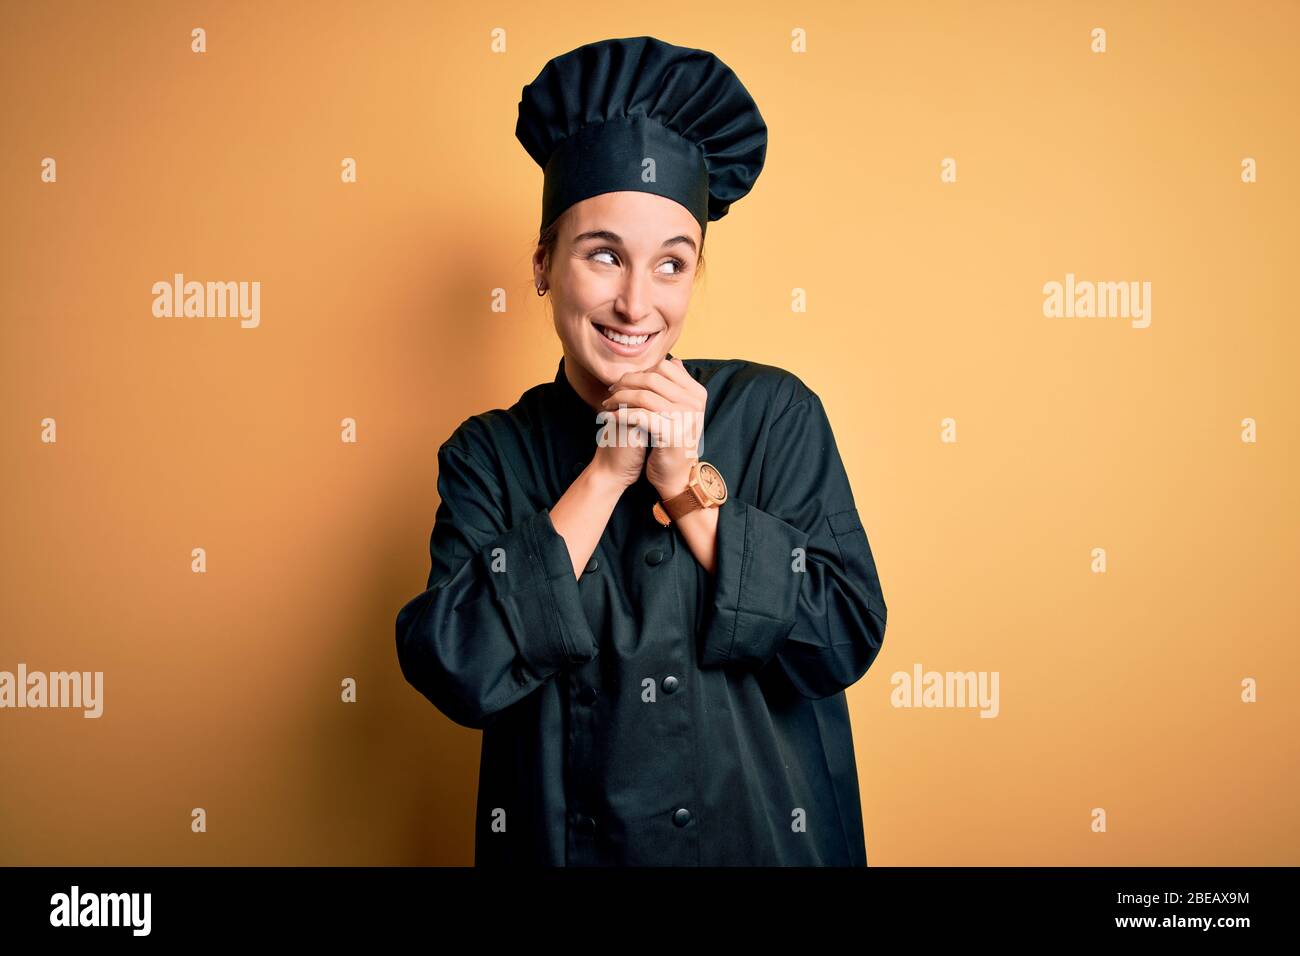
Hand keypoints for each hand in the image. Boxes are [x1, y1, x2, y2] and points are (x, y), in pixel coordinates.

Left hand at [601, 357, 706, 498]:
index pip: (664, 368)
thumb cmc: (672, 441)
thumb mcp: (680, 411)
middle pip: (653, 379)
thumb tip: (674, 361)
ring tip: (607, 404)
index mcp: (697, 394)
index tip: (625, 382)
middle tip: (612, 391)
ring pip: (644, 396)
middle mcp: (695, 404)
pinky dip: (620, 414)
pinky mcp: (671, 435)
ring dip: (620, 398)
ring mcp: (685, 419)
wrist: (676, 476)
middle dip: (626, 382)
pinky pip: (640, 416)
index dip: (640, 372)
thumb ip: (677, 386)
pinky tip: (609, 417)